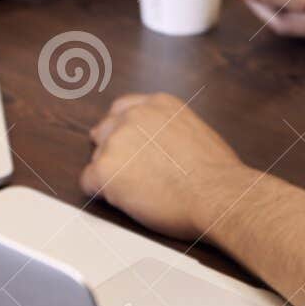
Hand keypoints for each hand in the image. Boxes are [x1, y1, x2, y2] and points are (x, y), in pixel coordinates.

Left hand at [82, 94, 245, 240]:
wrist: (217, 195)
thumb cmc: (217, 174)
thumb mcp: (196, 132)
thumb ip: (170, 129)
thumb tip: (160, 144)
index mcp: (158, 104)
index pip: (123, 109)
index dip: (124, 132)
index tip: (129, 147)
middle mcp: (134, 115)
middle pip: (105, 131)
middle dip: (115, 151)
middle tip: (132, 175)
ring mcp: (117, 140)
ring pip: (97, 157)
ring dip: (111, 173)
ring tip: (138, 191)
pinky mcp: (106, 168)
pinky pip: (87, 182)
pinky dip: (101, 194)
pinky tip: (125, 201)